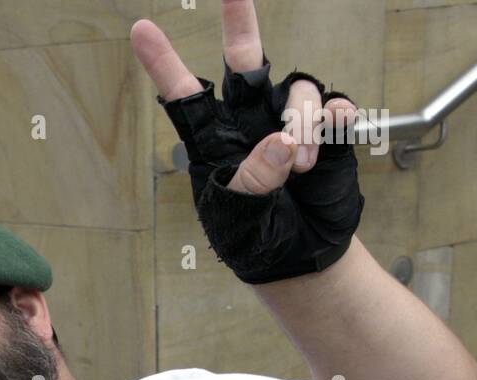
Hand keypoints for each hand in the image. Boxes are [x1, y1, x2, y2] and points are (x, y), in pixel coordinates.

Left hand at [131, 0, 362, 282]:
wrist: (302, 258)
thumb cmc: (256, 240)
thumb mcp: (240, 220)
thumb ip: (254, 181)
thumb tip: (282, 142)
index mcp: (215, 142)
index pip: (186, 98)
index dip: (163, 64)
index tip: (140, 29)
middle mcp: (251, 122)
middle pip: (244, 61)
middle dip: (240, 23)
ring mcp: (290, 122)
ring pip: (296, 89)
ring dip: (302, 122)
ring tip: (301, 166)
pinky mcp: (327, 132)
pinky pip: (335, 106)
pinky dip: (335, 120)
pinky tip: (334, 136)